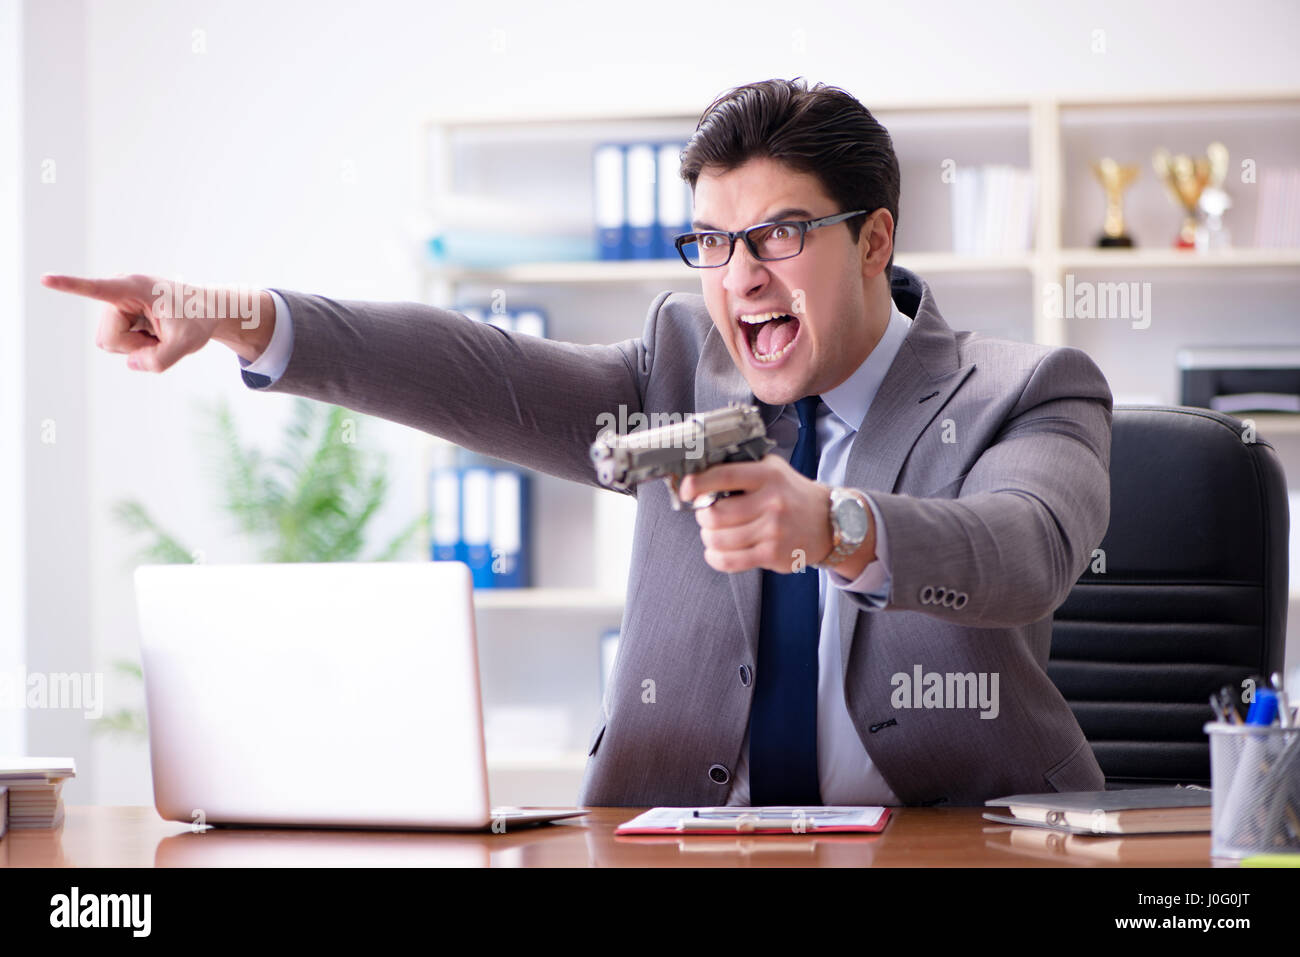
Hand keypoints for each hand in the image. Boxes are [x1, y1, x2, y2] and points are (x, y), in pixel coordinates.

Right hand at [41, 273, 274, 370]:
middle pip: (109, 339)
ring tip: (158, 332)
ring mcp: (116, 305)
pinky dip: (137, 346)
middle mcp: (118, 292)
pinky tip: (153, 333)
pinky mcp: (117, 315)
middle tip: (161, 336)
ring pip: (111, 344)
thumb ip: (161, 360)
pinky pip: (118, 344)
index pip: (97, 289)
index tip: (45, 279)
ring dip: (136, 347)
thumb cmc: (197, 320)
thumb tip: (131, 364)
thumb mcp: (188, 344)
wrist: (205, 311)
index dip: (70, 286)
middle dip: (135, 347)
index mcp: (134, 288)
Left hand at [678, 455, 837, 574]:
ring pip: (719, 539)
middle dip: (703, 514)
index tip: (687, 489)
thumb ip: (742, 468)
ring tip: (714, 532)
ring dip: (708, 537)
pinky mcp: (772, 554)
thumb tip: (701, 475)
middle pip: (716, 513)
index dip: (698, 483)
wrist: (828, 522)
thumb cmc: (792, 494)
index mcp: (768, 475)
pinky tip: (716, 551)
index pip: (724, 476)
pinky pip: (730, 561)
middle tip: (706, 513)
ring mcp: (773, 531)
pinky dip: (715, 558)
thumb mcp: (773, 469)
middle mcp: (771, 502)